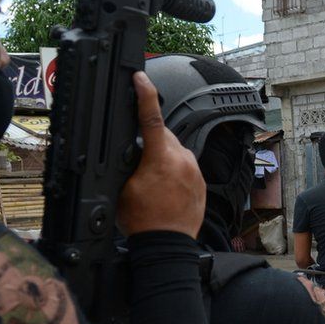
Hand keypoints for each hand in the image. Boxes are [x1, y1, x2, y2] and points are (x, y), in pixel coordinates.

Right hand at [117, 72, 205, 237]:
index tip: (139, 78)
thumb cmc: (143, 221)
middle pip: (163, 134)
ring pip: (174, 149)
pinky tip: (164, 187)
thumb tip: (130, 146)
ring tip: (151, 181)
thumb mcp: (123, 187)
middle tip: (137, 161)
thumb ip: (129, 161)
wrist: (168, 244)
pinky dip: (173, 169)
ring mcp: (195, 170)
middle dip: (149, 139)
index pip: (151, 118)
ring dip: (162, 155)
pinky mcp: (201, 181)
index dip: (144, 95)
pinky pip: (185, 165)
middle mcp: (182, 160)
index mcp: (160, 158)